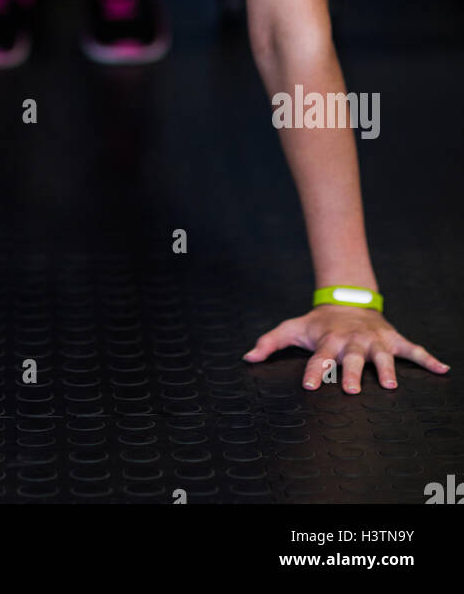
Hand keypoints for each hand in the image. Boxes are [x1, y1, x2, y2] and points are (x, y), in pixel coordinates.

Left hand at [243, 306, 450, 392]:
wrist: (347, 300)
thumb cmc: (318, 323)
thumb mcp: (293, 327)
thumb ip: (270, 342)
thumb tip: (247, 357)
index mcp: (328, 340)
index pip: (320, 358)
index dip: (315, 371)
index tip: (311, 387)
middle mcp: (352, 341)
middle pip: (352, 359)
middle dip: (352, 373)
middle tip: (352, 390)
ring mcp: (374, 340)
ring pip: (382, 356)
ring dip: (386, 369)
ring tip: (389, 385)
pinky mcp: (393, 340)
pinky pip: (413, 350)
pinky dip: (428, 359)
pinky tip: (443, 370)